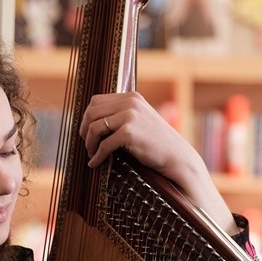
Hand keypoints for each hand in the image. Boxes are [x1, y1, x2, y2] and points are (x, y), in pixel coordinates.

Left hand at [78, 92, 235, 233]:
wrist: (176, 156)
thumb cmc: (155, 143)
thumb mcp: (139, 121)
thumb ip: (120, 116)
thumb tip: (91, 122)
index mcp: (131, 97)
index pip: (96, 101)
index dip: (87, 117)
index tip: (87, 132)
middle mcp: (130, 102)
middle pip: (91, 112)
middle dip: (84, 130)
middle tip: (87, 144)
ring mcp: (130, 116)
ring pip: (94, 127)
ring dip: (89, 143)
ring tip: (91, 154)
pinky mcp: (129, 133)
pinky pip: (103, 145)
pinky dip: (96, 156)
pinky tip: (95, 163)